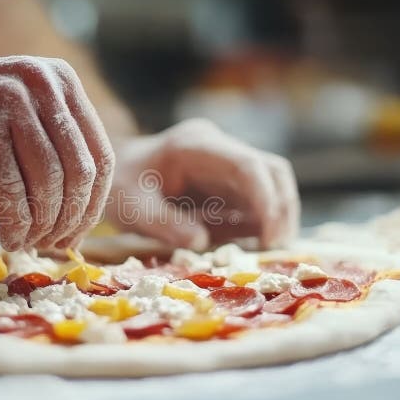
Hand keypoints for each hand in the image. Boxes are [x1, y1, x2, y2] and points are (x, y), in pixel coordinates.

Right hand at [0, 56, 114, 250]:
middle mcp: (41, 85)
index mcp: (59, 81)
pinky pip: (12, 191)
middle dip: (71, 219)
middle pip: (79, 171)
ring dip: (42, 225)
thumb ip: (52, 148)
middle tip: (54, 245)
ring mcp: (11, 103)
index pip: (99, 154)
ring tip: (28, 242)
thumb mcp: (16, 120)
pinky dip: (15, 224)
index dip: (94, 203)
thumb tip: (82, 213)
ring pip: (49, 183)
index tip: (79, 233)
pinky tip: (8, 239)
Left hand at [106, 118, 298, 249]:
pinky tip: (257, 248)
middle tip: (276, 249)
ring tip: (269, 253)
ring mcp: (227, 166)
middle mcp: (219, 150)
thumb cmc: (121, 186)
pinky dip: (264, 225)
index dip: (265, 198)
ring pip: (273, 186)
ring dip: (278, 219)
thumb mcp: (132, 206)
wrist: (117, 173)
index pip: (246, 165)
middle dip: (281, 210)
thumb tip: (200, 242)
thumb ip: (163, 223)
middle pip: (271, 172)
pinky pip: (258, 202)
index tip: (269, 234)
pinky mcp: (230, 184)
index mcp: (195, 146)